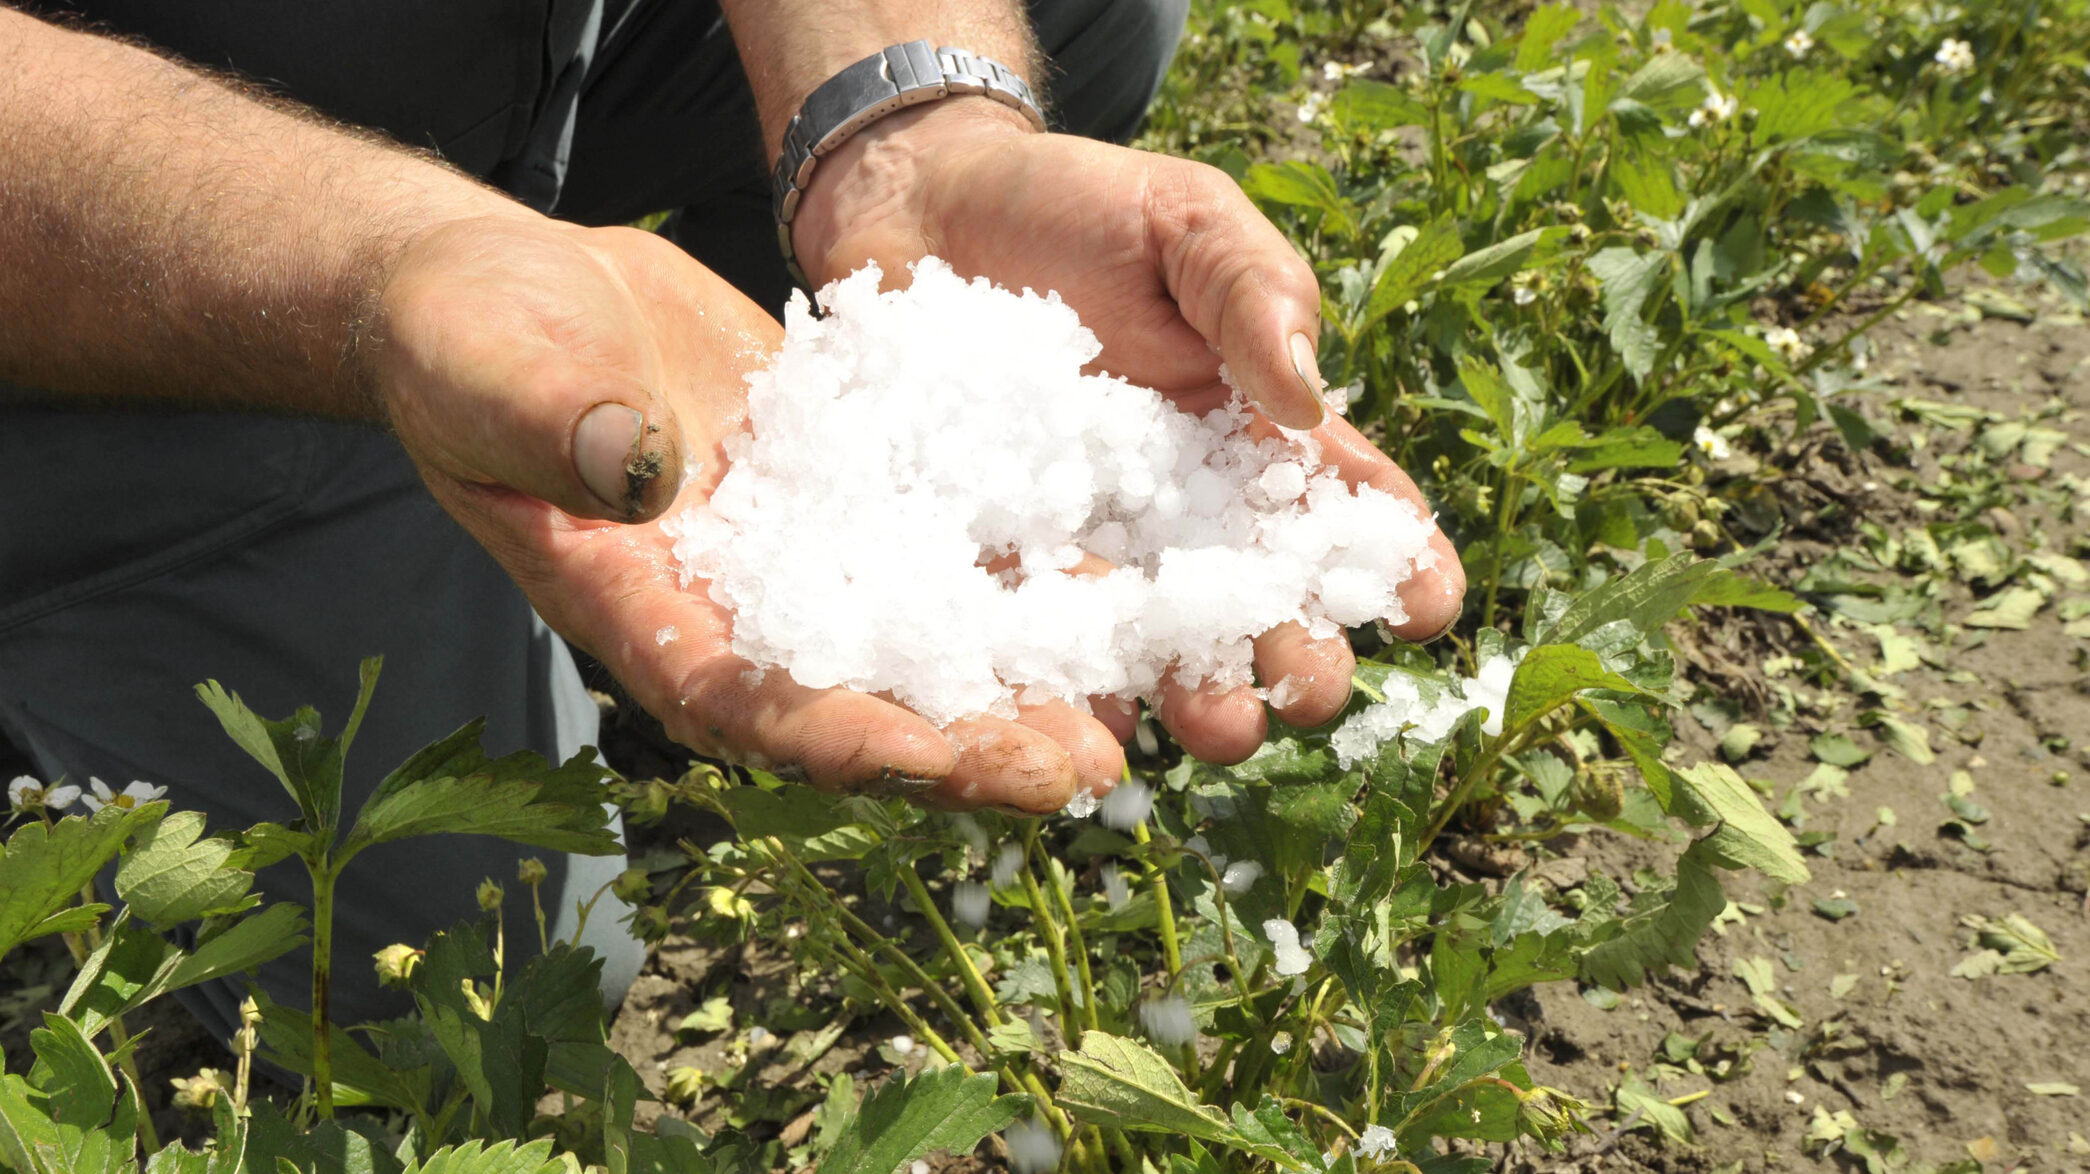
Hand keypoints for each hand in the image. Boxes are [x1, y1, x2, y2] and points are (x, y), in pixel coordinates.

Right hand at [369, 215, 1113, 812]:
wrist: (521, 295)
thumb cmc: (470, 342)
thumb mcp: (495, 374)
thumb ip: (555, 428)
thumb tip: (639, 470)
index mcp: (646, 616)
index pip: (751, 706)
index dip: (846, 741)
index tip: (940, 763)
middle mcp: (741, 608)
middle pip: (866, 695)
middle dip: (971, 743)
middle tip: (1081, 776)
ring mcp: (804, 552)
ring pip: (925, 630)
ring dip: (1023, 676)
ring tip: (1133, 712)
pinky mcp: (851, 485)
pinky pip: (942, 532)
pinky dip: (1022, 559)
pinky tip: (1116, 575)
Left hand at [791, 104, 1467, 762]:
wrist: (919, 208)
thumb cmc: (1072, 206)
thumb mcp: (1185, 222)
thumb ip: (1253, 293)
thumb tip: (1308, 401)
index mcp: (1254, 430)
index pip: (1342, 505)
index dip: (1396, 560)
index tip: (1428, 605)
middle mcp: (1184, 507)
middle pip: (1258, 597)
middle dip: (1298, 654)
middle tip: (1309, 690)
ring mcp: (1093, 540)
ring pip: (1161, 639)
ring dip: (1200, 692)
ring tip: (1221, 729)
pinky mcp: (1001, 558)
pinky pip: (1040, 636)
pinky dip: (1069, 685)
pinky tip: (1094, 723)